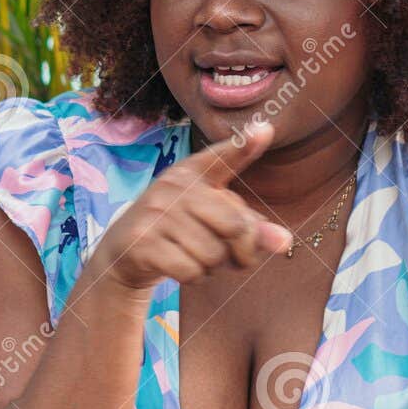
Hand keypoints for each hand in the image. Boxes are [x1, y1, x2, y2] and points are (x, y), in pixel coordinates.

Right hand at [90, 120, 291, 291]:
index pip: (220, 157)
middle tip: (236, 259)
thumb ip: (251, 226)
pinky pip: (190, 270)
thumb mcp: (213, 221)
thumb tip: (285, 242)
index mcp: (192, 172)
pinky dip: (194, 278)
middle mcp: (172, 186)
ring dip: (213, 267)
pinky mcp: (142, 242)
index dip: (242, 146)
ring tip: (198, 259)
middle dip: (243, 251)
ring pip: (212, 254)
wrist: (122, 253)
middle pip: (235, 226)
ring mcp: (155, 214)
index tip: (264, 130)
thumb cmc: (180, 232)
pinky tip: (182, 268)